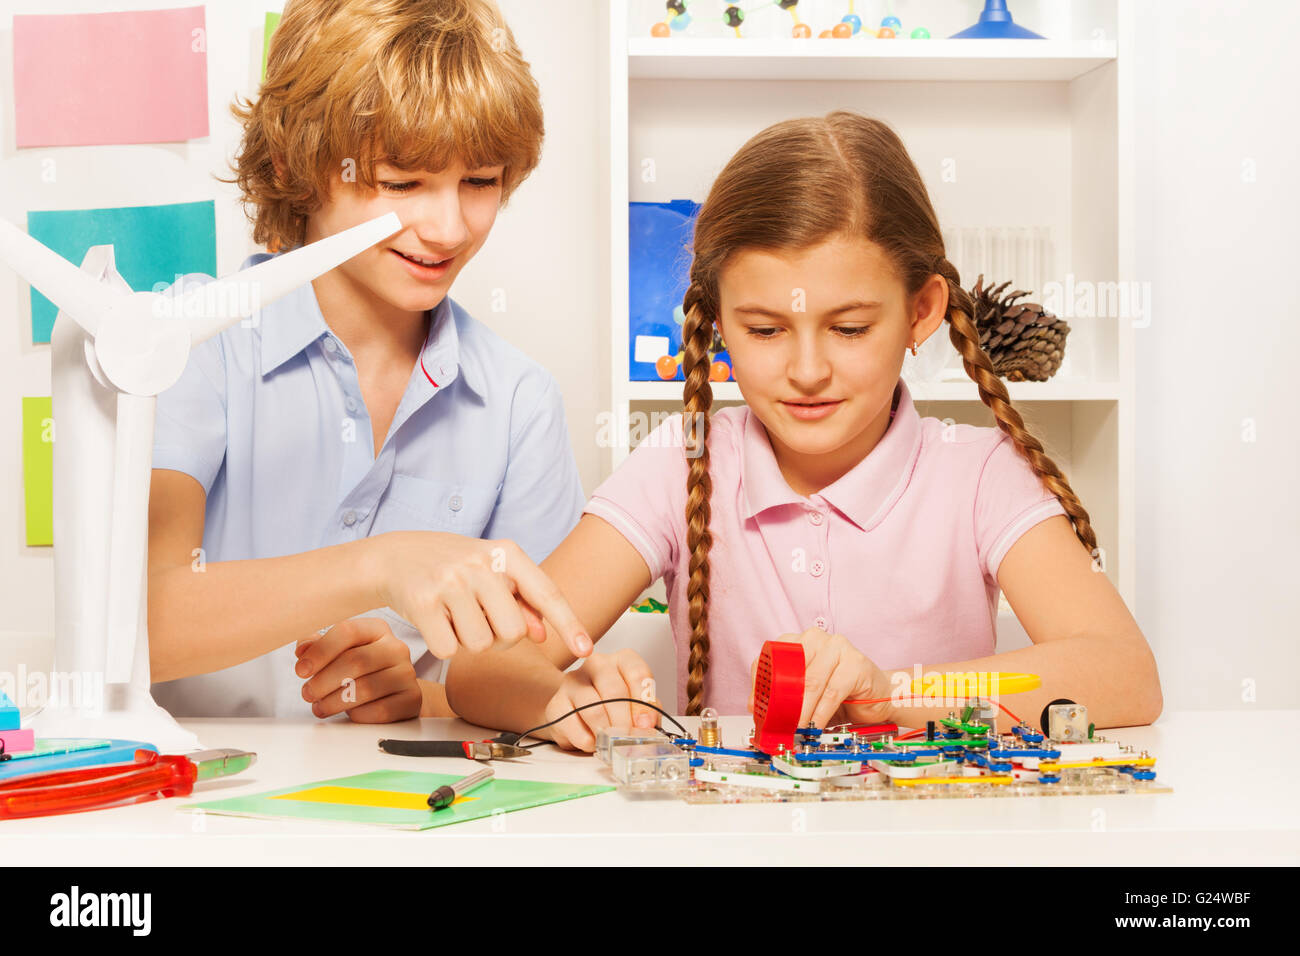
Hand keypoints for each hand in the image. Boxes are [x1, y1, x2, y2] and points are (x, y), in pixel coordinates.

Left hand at [296, 618, 421, 722]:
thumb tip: (302, 649)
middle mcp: (396, 647)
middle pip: (356, 661)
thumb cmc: (360, 669)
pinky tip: (348, 714)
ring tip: (320, 707)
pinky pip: (380, 710)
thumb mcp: (338, 652)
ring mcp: (407, 673)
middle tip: (307, 694)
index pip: (348, 630)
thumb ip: (316, 646)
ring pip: (366, 688)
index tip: (301, 670)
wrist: (394, 691)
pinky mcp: (412, 699)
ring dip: (334, 702)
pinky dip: (357, 715)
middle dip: (324, 681)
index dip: (320, 651)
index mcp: (376, 629)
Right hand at [367, 532, 592, 660]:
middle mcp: (480, 563)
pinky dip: (444, 645)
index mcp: (506, 553)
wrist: (393, 556)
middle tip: (480, 620)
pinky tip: (435, 621)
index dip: (569, 624)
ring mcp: (450, 581)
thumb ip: (522, 601)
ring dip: (470, 642)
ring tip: (455, 615)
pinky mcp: (422, 602)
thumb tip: (542, 634)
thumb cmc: (451, 567)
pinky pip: (449, 650)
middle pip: (513, 632)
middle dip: (500, 639)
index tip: (587, 649)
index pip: (547, 593)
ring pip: (482, 645)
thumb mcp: (492, 572)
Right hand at [538, 650, 660, 751]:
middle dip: (625, 721)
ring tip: (612, 743)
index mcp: (622, 660)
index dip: (645, 702)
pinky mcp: (556, 703)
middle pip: (614, 691)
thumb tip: (648, 725)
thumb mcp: (634, 705)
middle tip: (629, 739)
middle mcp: (597, 664)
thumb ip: (646, 711)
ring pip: (594, 710)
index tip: (646, 724)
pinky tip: (593, 742)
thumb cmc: (611, 707)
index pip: (637, 672)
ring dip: (607, 733)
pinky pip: (575, 727)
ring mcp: (573, 681)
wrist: (576, 713)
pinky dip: (588, 741)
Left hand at [748, 628, 893, 728]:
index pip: (772, 656)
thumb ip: (784, 695)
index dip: (761, 682)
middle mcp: (817, 638)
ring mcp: (838, 647)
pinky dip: (820, 713)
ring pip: (811, 682)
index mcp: (800, 641)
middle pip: (791, 671)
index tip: (755, 705)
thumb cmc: (842, 693)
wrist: (880, 696)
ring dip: (801, 710)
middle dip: (782, 701)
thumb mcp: (807, 694)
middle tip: (777, 723)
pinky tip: (815, 726)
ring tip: (796, 728)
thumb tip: (755, 707)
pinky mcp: (856, 663)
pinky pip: (832, 692)